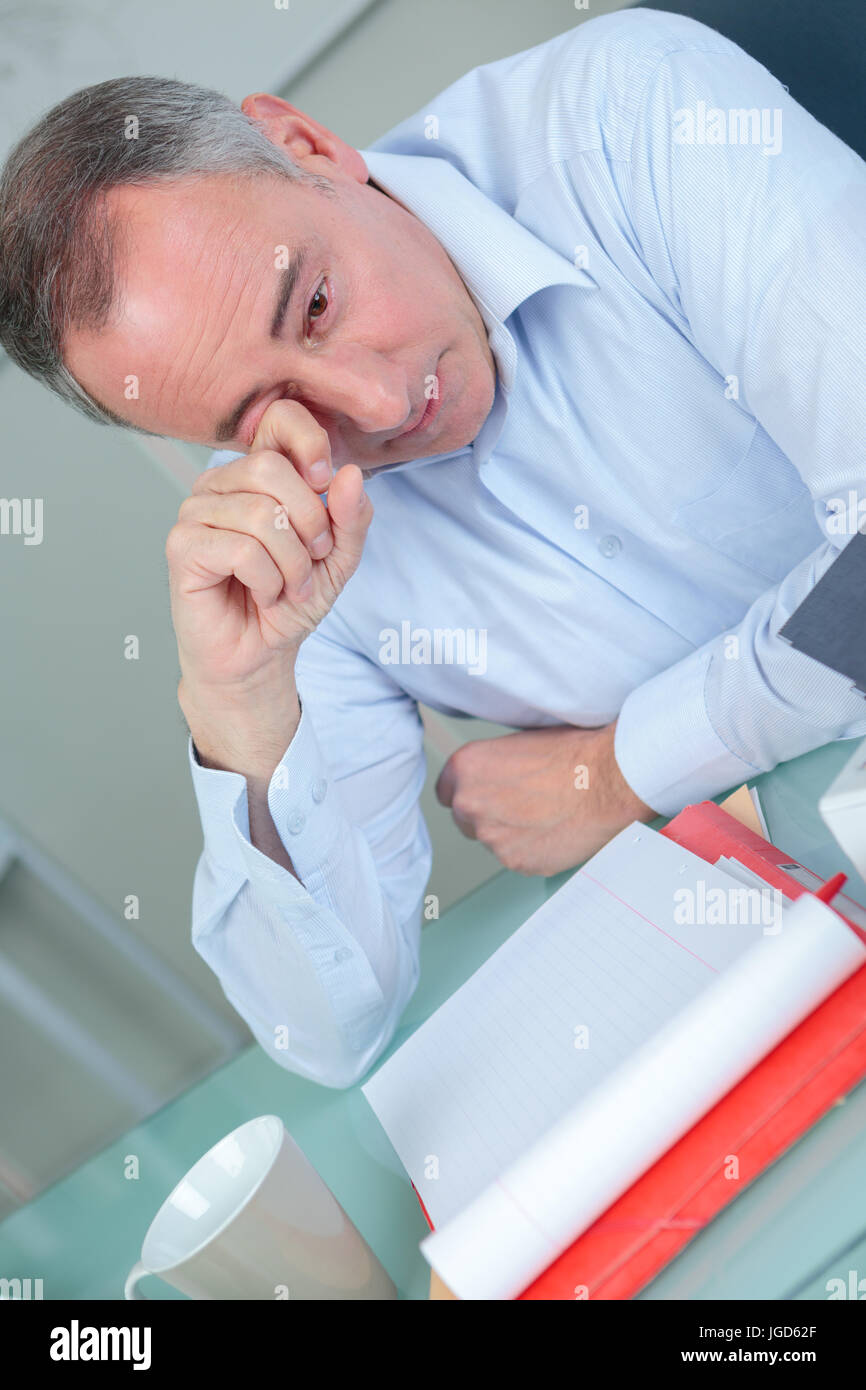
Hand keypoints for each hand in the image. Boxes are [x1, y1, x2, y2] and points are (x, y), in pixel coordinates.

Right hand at [166, 399, 372, 775]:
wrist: (259, 654)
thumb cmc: (290, 600)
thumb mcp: (337, 558)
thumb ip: (351, 517)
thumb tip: (350, 474)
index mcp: (257, 471)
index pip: (279, 418)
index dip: (310, 443)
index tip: (326, 483)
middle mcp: (220, 482)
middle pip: (271, 468)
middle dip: (310, 523)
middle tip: (313, 561)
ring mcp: (195, 511)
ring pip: (261, 514)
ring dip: (292, 564)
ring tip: (289, 587)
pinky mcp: (181, 546)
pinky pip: (241, 549)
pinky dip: (268, 580)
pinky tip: (263, 594)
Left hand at [435, 722, 655, 875]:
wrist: (606, 781)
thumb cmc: (572, 756)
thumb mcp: (518, 744)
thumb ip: (492, 766)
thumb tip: (490, 777)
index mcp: (465, 768)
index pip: (444, 791)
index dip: (468, 792)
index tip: (484, 794)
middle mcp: (469, 804)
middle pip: (465, 819)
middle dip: (488, 814)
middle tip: (522, 804)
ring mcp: (491, 837)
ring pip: (492, 841)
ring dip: (511, 833)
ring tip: (545, 815)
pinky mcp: (515, 861)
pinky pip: (517, 858)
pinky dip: (532, 850)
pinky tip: (554, 831)